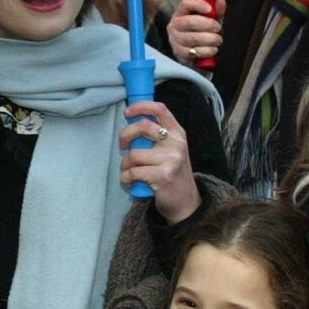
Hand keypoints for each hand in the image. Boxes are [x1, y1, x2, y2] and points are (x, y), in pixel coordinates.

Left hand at [118, 100, 200, 222]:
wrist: (186, 202)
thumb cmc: (172, 173)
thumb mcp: (171, 149)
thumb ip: (157, 135)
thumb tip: (131, 120)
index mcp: (178, 133)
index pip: (160, 109)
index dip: (141, 106)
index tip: (127, 112)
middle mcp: (176, 143)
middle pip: (142, 126)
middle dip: (124, 135)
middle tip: (122, 146)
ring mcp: (171, 160)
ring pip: (133, 154)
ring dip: (124, 165)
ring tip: (129, 171)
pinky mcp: (162, 176)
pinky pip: (132, 172)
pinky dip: (126, 178)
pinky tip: (131, 182)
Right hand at [167, 0, 225, 65]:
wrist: (195, 53)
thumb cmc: (202, 33)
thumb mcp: (210, 20)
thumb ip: (216, 11)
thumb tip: (221, 1)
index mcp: (181, 13)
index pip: (185, 3)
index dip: (198, 4)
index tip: (210, 9)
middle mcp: (174, 25)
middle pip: (188, 21)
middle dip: (207, 25)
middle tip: (218, 28)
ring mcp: (175, 40)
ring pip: (192, 38)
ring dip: (209, 39)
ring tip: (218, 40)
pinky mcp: (179, 53)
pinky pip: (194, 52)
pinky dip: (207, 51)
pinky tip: (213, 49)